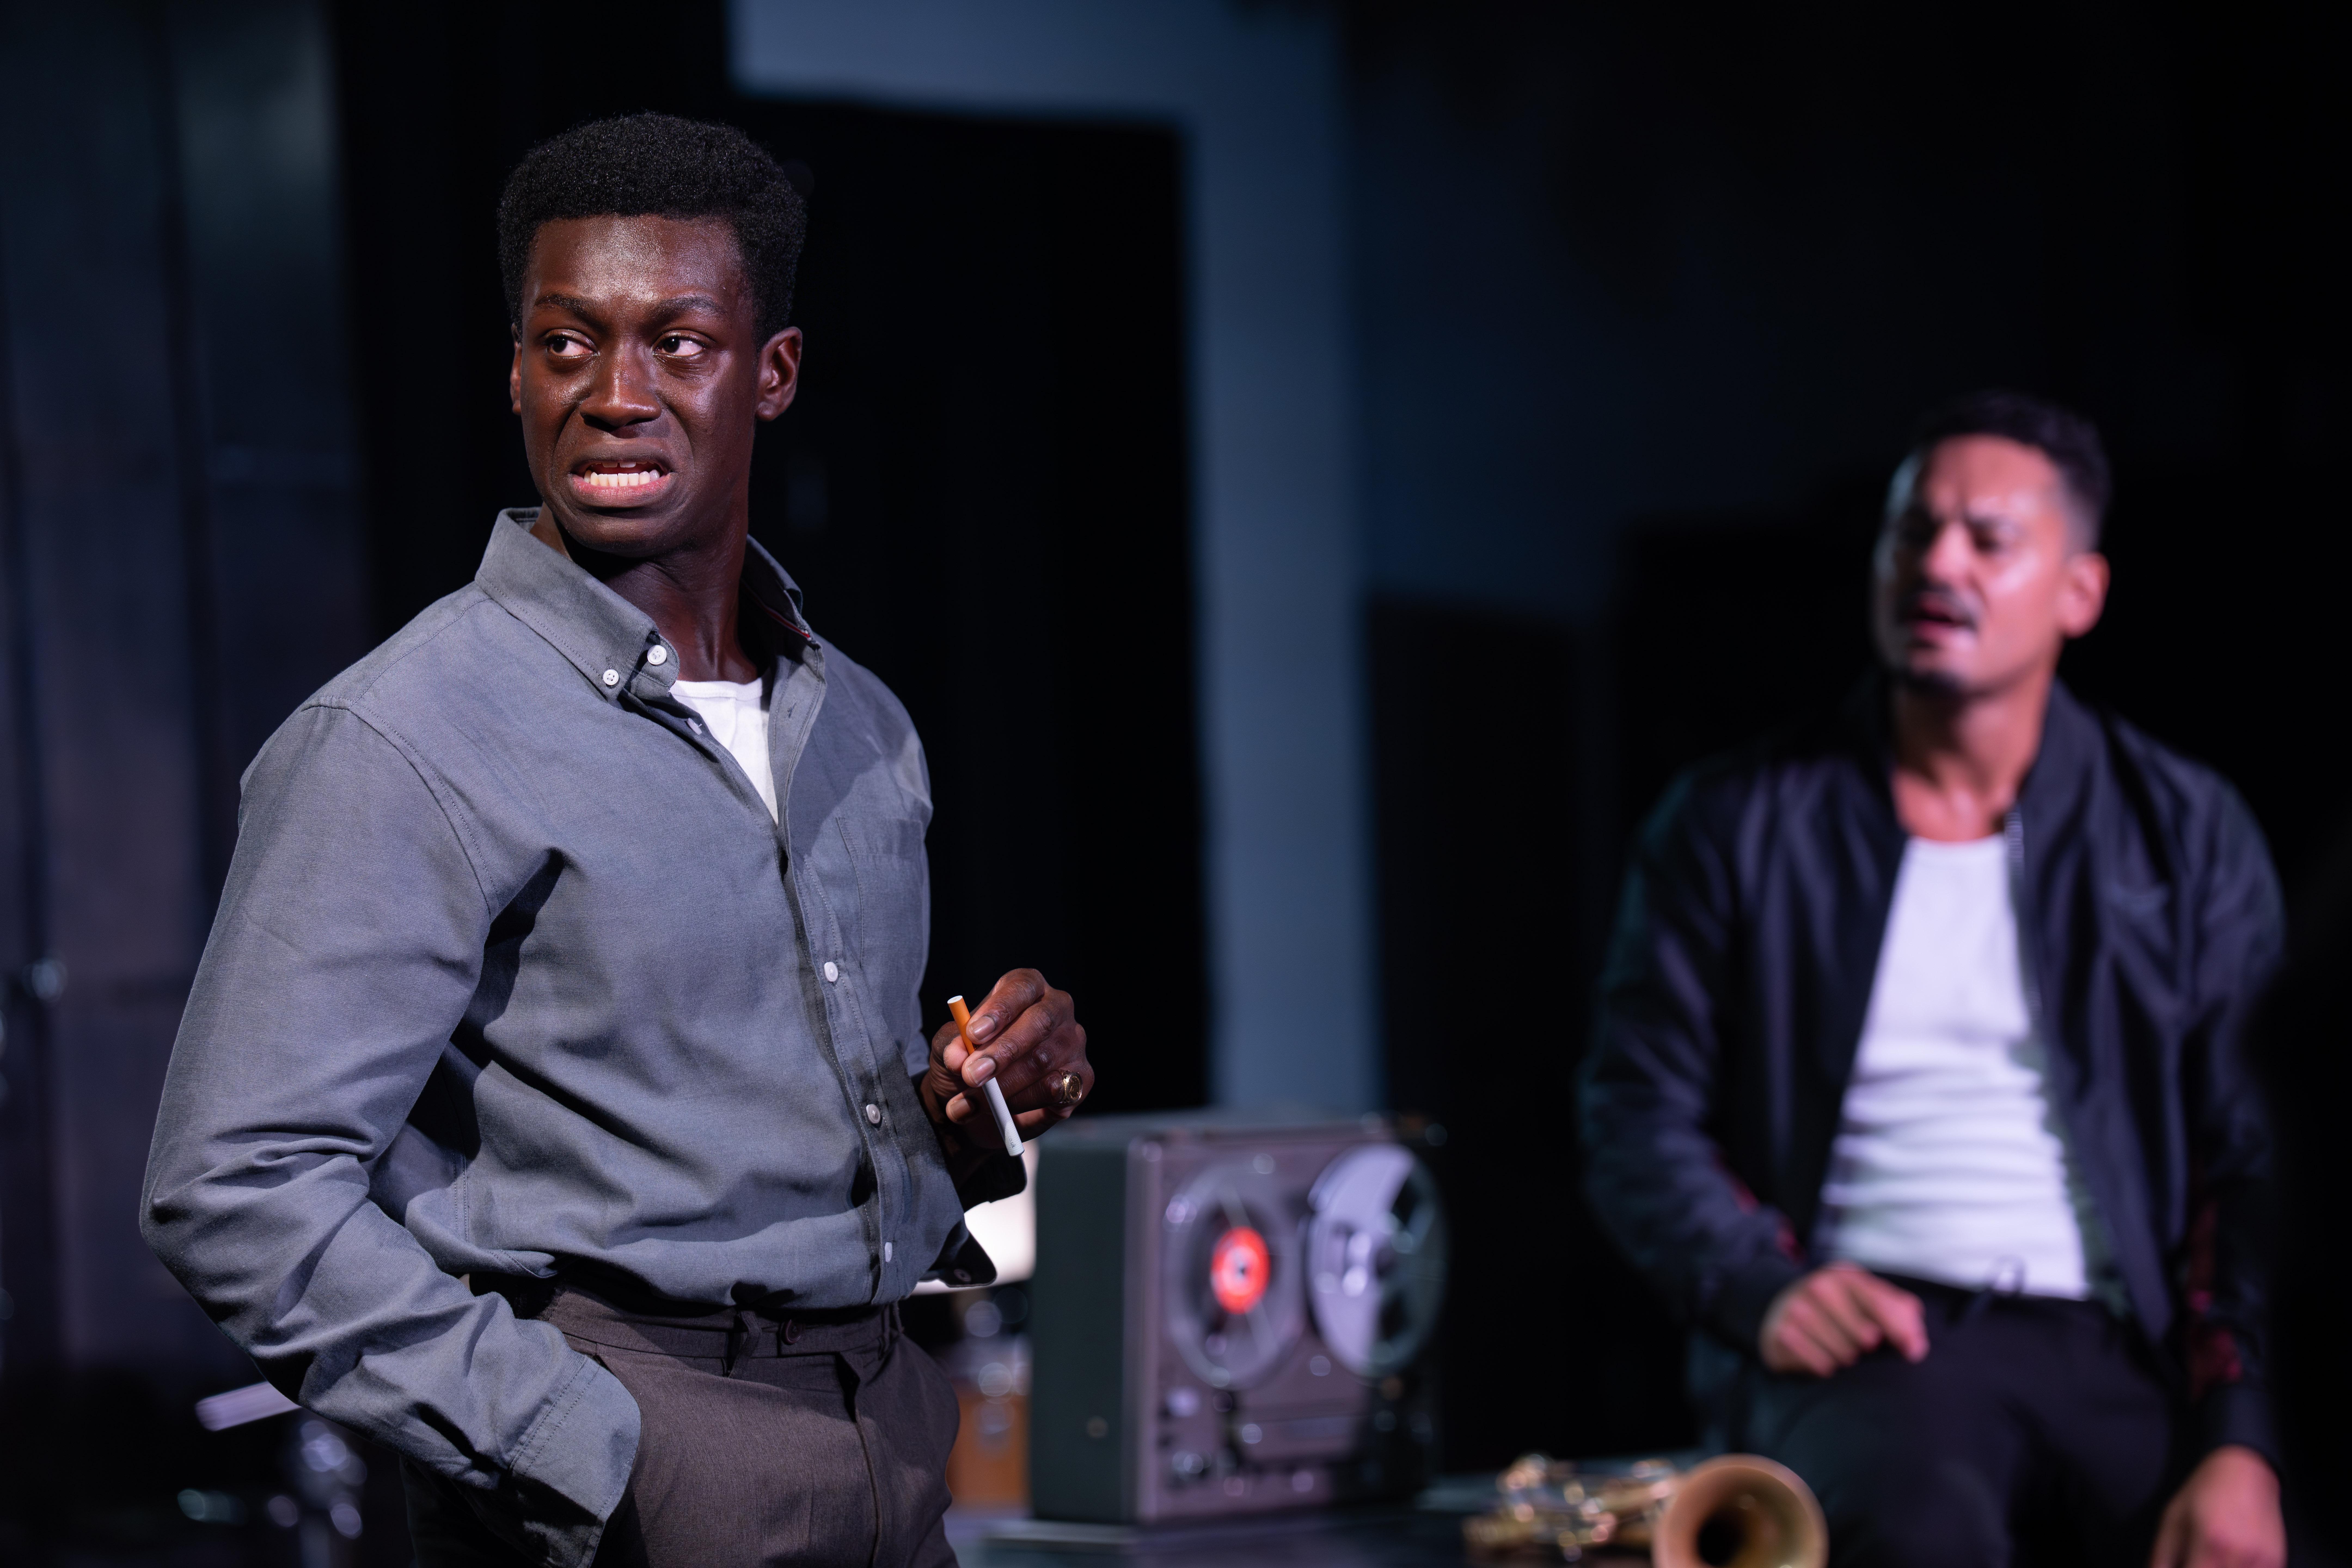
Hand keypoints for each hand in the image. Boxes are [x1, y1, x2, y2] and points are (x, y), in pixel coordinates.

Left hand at [918, 969, 1091, 1159]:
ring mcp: (1073, 1043)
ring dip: (1004, 1087)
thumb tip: (958, 1058)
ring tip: (970, 1104)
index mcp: (1027, 988)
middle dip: (1003, 1052)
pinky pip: (1058, 1091)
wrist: (981, 1103)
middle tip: (972, 1076)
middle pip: (1040, 1022)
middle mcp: (1057, 1009)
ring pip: (1045, 1062)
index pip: (1021, 988)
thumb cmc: (968, 1063)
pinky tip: (1003, 1110)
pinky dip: (1024, 1104)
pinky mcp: (1082, 1077)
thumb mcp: (948, 1051)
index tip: (973, 1034)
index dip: (999, 1010)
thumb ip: (950, 1048)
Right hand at [1759, 1263, 1928, 1375]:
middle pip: (1865, 1336)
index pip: (1880, 1303)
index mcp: (1844, 1276)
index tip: (1913, 1352)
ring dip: (1847, 1358)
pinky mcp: (1781, 1333)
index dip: (1901, 1331)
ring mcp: (1796, 1308)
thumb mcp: (1867, 1300)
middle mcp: (1818, 1287)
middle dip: (1868, 1347)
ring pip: (1843, 1353)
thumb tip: (1916, 1347)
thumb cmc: (1838, 1308)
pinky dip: (1826, 1367)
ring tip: (1840, 1349)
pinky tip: (1823, 1357)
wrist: (1780, 1307)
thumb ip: (1900, 1316)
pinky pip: (1820, 1364)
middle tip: (1861, 1345)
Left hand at [2149, 1447, 2282, 1567]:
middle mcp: (2241, 1557)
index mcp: (2212, 1545)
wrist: (2246, 1471)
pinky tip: (2229, 1560)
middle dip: (2199, 1567)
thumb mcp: (2173, 1519)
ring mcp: (2264, 1562)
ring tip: (2208, 1557)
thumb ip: (2161, 1557)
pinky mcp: (2277, 1562)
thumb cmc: (2204, 1492)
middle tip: (2193, 1560)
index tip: (2181, 1564)